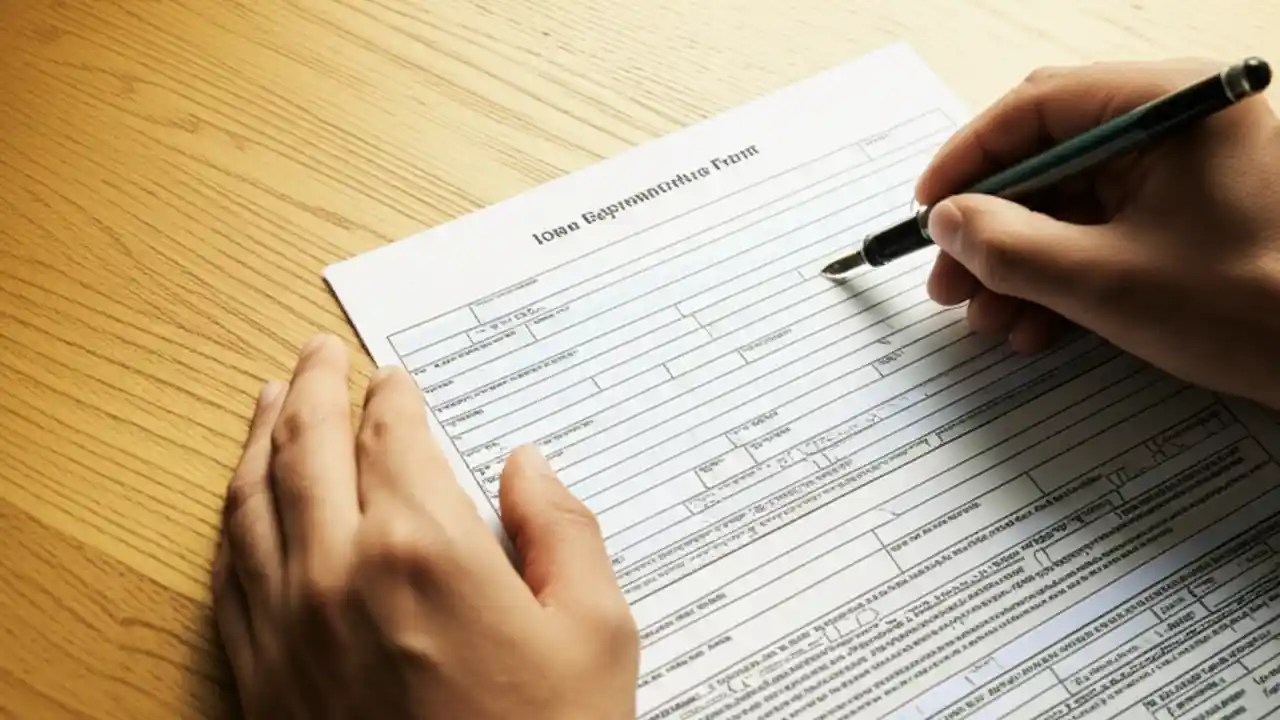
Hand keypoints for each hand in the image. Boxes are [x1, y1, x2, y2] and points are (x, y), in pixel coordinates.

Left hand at [211, 335, 638, 718]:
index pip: (393, 435)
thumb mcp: (596, 633)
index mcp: (425, 548)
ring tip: (268, 399)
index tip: (396, 376)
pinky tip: (242, 501)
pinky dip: (233, 515)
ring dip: (260, 435)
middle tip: (319, 352)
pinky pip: (229, 570)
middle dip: (314, 386)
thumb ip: (564, 530)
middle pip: (310, 446)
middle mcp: (340, 572)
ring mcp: (289, 624)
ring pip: (253, 498)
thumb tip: (530, 467)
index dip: (393, 393)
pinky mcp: (262, 674)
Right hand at [918, 59, 1279, 407]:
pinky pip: (1101, 234)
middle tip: (947, 283)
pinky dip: (1060, 279)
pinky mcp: (1185, 218)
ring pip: (1069, 205)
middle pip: (1049, 159)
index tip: (928, 211)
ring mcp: (1182, 173)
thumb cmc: (1248, 307)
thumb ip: (1009, 247)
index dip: (969, 160)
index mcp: (1170, 105)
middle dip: (990, 229)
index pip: (1039, 107)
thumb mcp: (1106, 280)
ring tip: (986, 321)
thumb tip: (946, 224)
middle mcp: (1175, 125)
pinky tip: (1034, 328)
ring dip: (1018, 265)